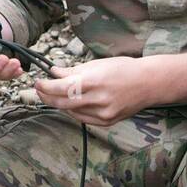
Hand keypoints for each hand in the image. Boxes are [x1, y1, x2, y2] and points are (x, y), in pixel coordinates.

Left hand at [33, 56, 155, 126]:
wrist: (148, 83)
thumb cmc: (123, 69)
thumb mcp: (97, 64)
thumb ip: (73, 71)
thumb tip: (53, 72)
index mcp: (93, 81)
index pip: (60, 88)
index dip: (44, 87)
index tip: (37, 82)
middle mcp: (97, 99)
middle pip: (61, 103)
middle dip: (47, 96)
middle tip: (40, 90)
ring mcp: (102, 113)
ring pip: (70, 111)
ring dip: (58, 103)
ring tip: (53, 95)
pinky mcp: (107, 122)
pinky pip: (82, 118)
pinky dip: (73, 111)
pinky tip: (70, 103)